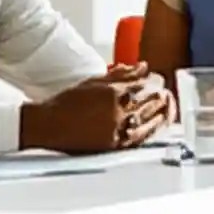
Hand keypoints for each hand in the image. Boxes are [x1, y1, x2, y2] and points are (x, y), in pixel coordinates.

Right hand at [22, 63, 170, 153]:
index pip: (149, 84)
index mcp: (115, 93)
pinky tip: (156, 124)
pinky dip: (154, 128)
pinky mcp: (117, 146)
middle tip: (163, 92)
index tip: (156, 80)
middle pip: (155, 101)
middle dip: (162, 95)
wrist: (49, 126)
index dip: (156, 81)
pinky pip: (144, 137)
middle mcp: (120, 112)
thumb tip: (142, 67)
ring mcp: (119, 131)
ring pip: (154, 120)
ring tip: (165, 106)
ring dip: (162, 111)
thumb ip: (122, 73)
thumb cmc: (66, 103)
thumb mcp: (95, 81)